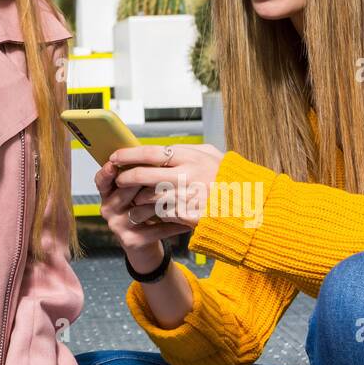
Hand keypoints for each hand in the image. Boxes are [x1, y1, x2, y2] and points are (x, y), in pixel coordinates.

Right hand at [95, 157, 191, 264]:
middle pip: (125, 191)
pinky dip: (173, 224)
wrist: (143, 245)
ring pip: (142, 209)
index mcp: (107, 194)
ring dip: (164, 203)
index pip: (102, 180)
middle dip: (146, 181)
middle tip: (167, 173)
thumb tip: (152, 153)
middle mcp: (108, 209)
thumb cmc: (142, 211)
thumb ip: (138, 176)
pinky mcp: (131, 241)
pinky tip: (187, 221)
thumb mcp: (135, 193)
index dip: (107, 171)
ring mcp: (118, 226)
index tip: (114, 162)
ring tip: (184, 196)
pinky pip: (155, 229)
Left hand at [107, 142, 224, 231]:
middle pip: (143, 175)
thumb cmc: (230, 180)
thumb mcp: (214, 157)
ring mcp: (186, 196)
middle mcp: (186, 175)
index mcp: (191, 157)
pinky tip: (149, 215)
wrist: (248, 209)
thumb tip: (167, 148)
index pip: (150, 152)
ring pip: (148, 197)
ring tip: (133, 201)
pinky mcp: (186, 216)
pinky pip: (159, 214)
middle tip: (119, 180)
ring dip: (136, 200)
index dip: (128, 154)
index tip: (115, 156)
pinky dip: (151, 215)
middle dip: (126, 178)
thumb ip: (191, 151)